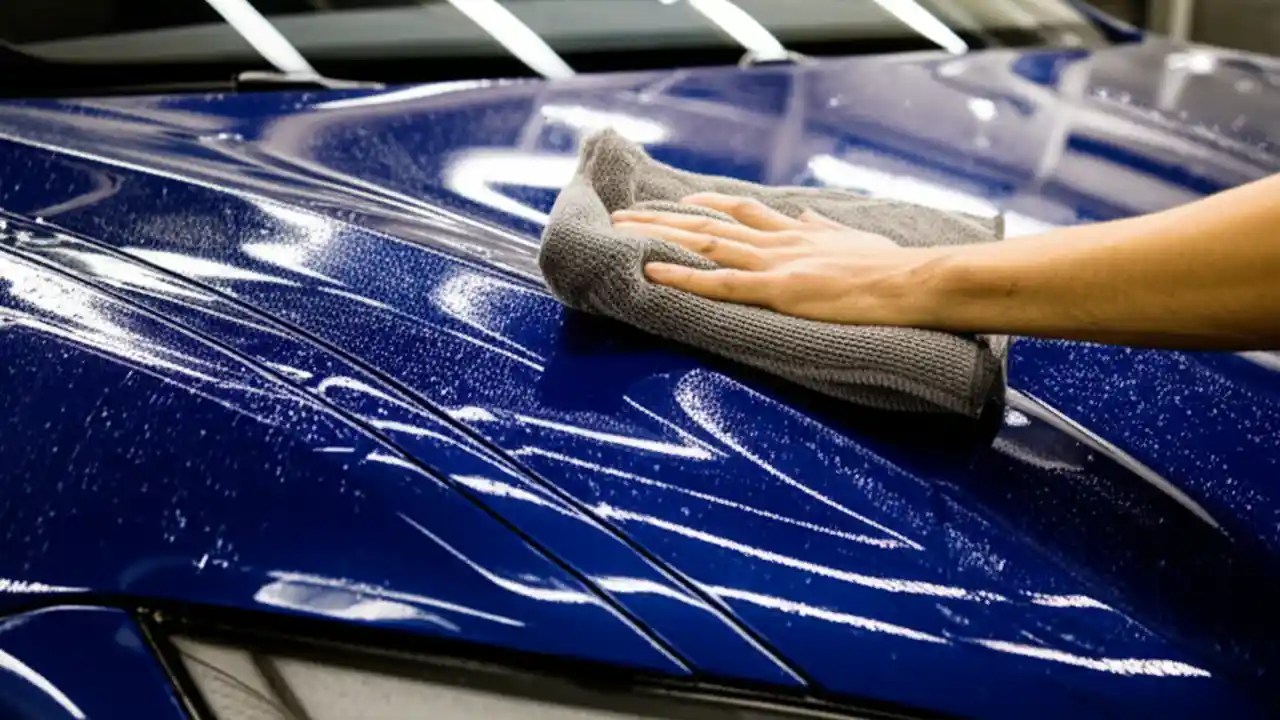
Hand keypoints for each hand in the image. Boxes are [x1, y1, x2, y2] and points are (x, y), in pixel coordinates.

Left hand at [611, 192, 945, 325]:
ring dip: (660, 237)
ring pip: (705, 244)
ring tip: (621, 233)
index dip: (706, 204)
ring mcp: (776, 264)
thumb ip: (826, 228)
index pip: (741, 210)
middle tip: (624, 214)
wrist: (912, 282)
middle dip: (663, 218)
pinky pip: (720, 283)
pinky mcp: (779, 291)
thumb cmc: (893, 268)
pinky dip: (684, 277)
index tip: (680, 203)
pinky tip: (652, 271)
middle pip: (708, 222)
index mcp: (797, 232)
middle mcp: (779, 241)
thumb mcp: (857, 239)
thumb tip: (807, 215)